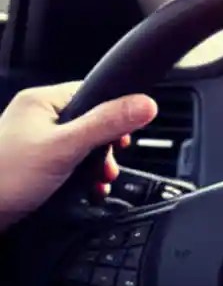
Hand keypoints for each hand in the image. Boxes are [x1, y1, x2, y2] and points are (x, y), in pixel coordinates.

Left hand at [0, 82, 157, 229]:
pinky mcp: (32, 166)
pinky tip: (83, 191)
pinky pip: (68, 164)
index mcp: (41, 102)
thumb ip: (107, 123)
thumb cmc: (4, 179)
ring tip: (95, 183)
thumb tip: (146, 103)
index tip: (124, 139)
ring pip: (81, 147)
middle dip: (105, 149)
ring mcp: (33, 143)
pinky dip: (80, 178)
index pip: (93, 93)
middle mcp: (35, 118)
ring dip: (94, 166)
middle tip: (106, 167)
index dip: (116, 115)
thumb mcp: (65, 147)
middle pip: (91, 123)